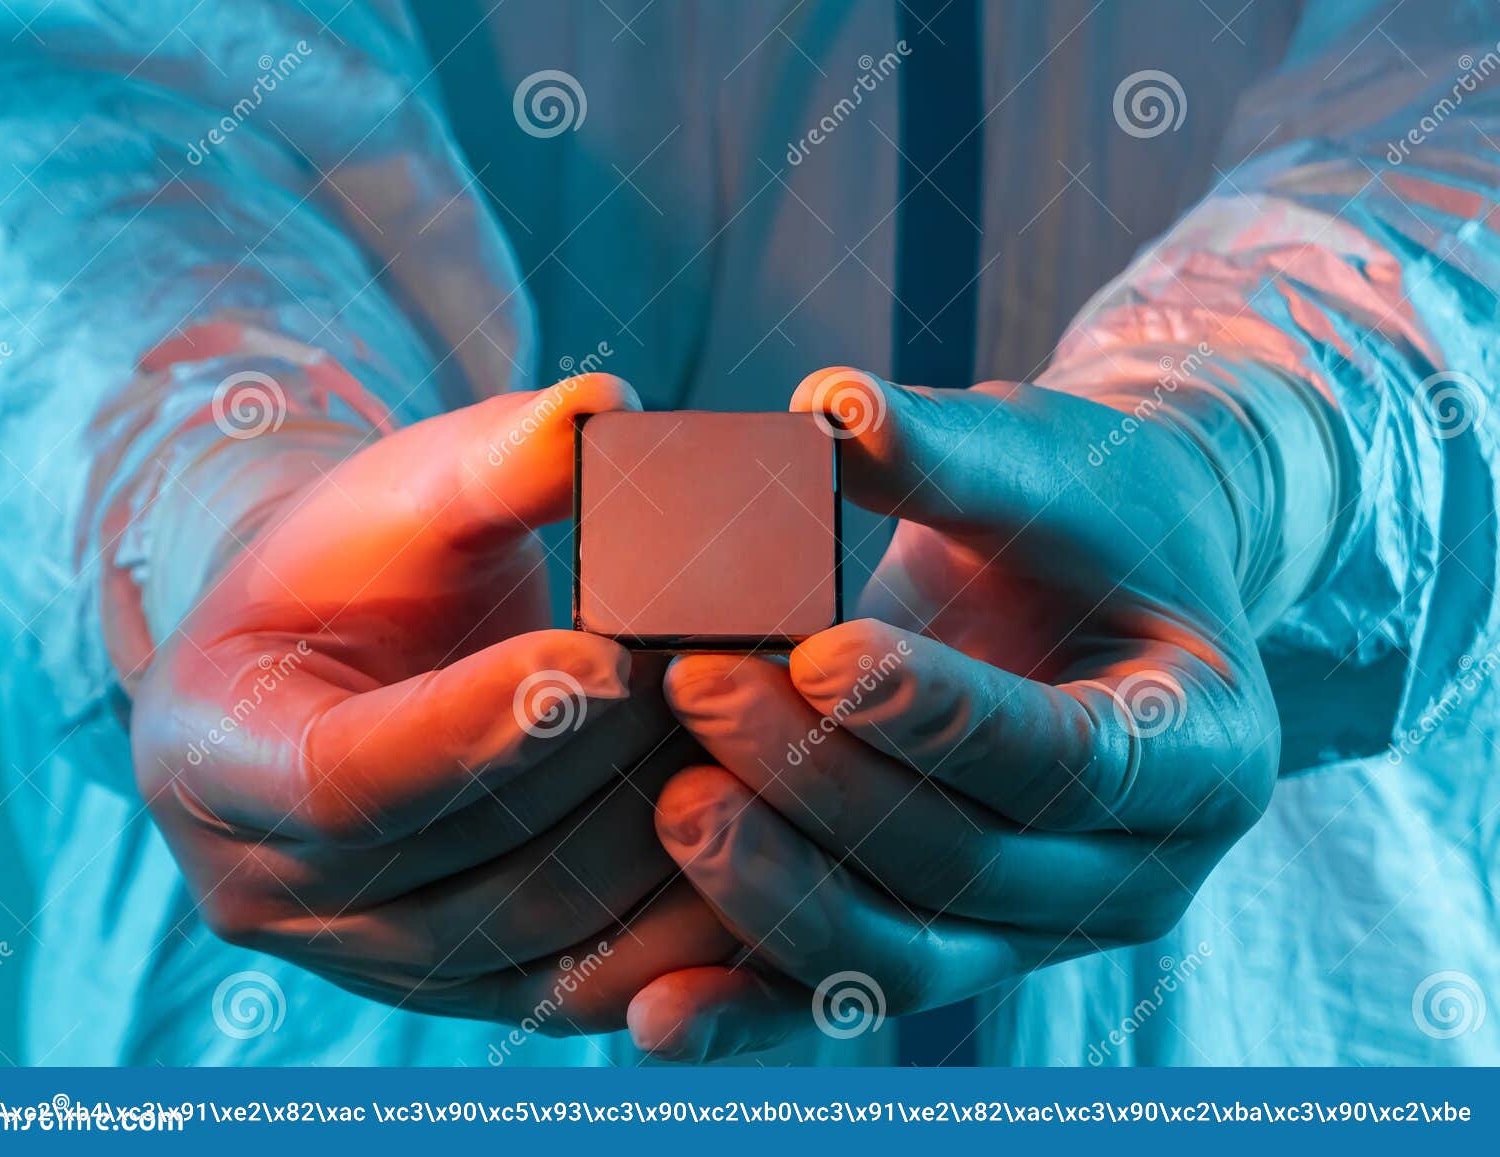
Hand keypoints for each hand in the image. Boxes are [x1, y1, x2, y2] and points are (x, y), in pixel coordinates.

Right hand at [131, 374, 733, 1032]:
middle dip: (601, 769)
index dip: (482, 726)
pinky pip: (585, 988)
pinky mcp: (463, 992)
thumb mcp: (409, 492)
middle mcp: (271, 891)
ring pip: (541, 939)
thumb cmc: (362, 562)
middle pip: (465, 872)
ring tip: (743, 732)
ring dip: (657, 838)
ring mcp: (368, 962)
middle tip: (717, 675)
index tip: (605, 653)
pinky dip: (680, 922)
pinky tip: (754, 824)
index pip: (352, 779)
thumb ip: (497, 459)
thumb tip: (606, 407)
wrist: (342, 657)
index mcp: (216, 760)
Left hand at [629, 367, 1279, 1058]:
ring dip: (780, 891)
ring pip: (909, 954)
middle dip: (825, 780)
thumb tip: (827, 404)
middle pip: (971, 860)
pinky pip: (850, 999)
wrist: (1092, 591)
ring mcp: (1040, 931)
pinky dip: (755, 1012)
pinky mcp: (952, 952)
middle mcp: (1137, 870)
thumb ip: (944, 452)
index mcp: (1202, 748)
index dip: (942, 711)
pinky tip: (651, 1016)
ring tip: (672, 801)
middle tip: (697, 682)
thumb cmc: (1078, 513)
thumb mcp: (1037, 463)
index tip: (817, 648)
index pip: (1072, 754)